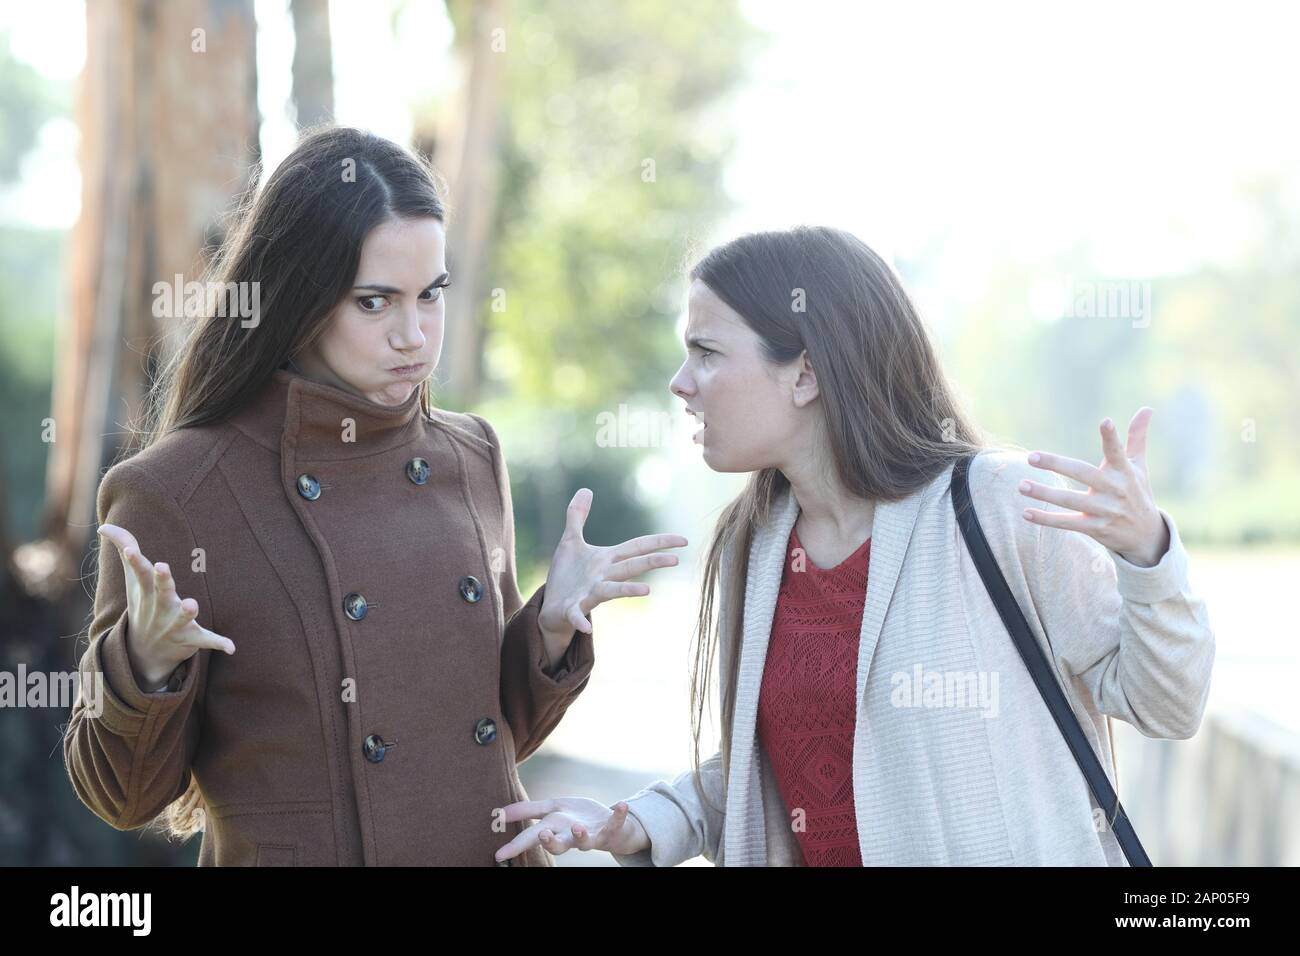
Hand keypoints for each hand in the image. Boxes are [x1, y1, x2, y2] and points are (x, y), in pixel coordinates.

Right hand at [97, 523, 235, 689]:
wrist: (144, 653)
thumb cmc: (143, 605)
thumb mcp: (133, 580)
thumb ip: (125, 549)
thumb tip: (104, 527)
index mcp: (147, 592)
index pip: (140, 574)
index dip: (135, 562)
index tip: (130, 550)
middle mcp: (160, 608)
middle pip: (161, 593)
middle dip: (162, 580)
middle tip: (162, 566)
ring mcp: (175, 625)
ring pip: (182, 618)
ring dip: (186, 612)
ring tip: (192, 604)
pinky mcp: (191, 639)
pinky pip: (206, 641)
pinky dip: (218, 643)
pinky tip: (231, 647)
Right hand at [494, 797, 648, 861]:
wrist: (612, 826)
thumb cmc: (578, 817)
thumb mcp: (552, 810)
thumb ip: (528, 811)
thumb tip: (500, 813)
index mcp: (556, 831)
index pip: (533, 838)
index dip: (516, 845)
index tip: (499, 855)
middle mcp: (572, 837)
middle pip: (559, 844)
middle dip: (550, 842)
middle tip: (542, 836)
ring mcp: (594, 835)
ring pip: (586, 841)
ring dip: (581, 835)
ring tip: (577, 827)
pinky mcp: (612, 828)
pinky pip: (616, 823)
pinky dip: (620, 815)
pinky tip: (621, 804)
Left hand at [537, 488, 687, 636]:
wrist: (551, 608)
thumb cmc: (566, 576)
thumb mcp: (570, 541)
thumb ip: (577, 515)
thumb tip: (586, 488)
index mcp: (606, 560)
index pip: (637, 547)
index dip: (659, 542)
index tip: (683, 541)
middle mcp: (603, 577)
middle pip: (630, 567)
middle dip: (652, 563)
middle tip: (675, 561)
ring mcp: (589, 594)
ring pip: (610, 591)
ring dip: (627, 591)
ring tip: (647, 592)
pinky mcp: (572, 609)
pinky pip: (578, 615)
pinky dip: (582, 620)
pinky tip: (586, 627)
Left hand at [1018, 407, 1170, 566]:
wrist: (1146, 535)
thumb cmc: (1137, 492)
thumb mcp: (1139, 466)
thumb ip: (1137, 437)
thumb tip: (1147, 408)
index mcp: (1124, 471)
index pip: (1117, 451)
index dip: (1112, 437)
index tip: (1106, 421)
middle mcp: (1115, 489)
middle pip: (1083, 473)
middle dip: (1057, 464)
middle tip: (1031, 456)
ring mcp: (1105, 510)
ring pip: (1070, 501)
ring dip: (1044, 493)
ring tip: (1021, 485)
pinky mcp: (1095, 528)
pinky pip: (1068, 523)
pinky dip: (1046, 519)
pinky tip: (1026, 513)